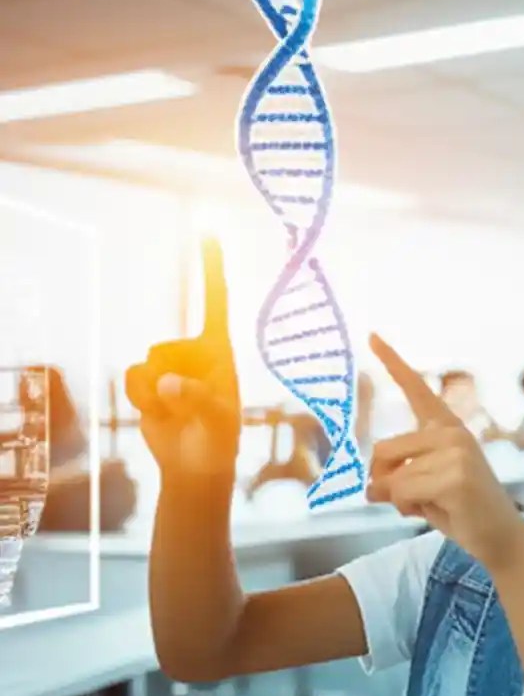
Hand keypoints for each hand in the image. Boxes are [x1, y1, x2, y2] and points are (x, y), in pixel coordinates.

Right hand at [124, 239, 240, 479]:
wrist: (195, 466)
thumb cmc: (218, 441)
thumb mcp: (217, 421)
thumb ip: (196, 399)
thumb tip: (166, 382)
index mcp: (221, 350)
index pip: (215, 300)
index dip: (210, 267)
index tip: (207, 229)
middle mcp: (195, 350)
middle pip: (165, 349)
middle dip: (172, 382)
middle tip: (192, 408)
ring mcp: (170, 365)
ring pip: (145, 364)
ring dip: (156, 395)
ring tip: (179, 412)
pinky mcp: (149, 380)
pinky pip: (131, 378)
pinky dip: (140, 399)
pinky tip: (159, 413)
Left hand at [367, 333, 523, 570]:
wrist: (500, 537)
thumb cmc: (461, 510)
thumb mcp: (422, 488)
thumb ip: (397, 476)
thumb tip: (369, 486)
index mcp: (446, 427)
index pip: (415, 389)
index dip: (391, 361)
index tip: (371, 334)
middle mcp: (452, 431)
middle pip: (381, 450)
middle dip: (385, 482)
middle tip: (412, 499)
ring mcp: (456, 450)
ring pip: (390, 475)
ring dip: (398, 499)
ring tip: (430, 505)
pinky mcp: (455, 474)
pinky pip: (402, 490)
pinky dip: (408, 508)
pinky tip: (437, 510)